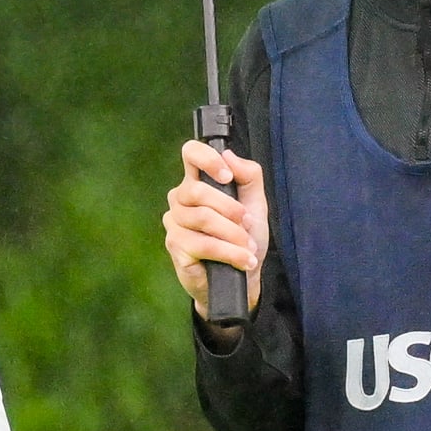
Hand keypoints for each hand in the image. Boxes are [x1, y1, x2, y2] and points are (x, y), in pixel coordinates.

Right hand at [162, 141, 268, 328]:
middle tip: (247, 224)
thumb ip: (249, 176)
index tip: (227, 177)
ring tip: (249, 247)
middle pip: (198, 191)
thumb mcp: (256, 204)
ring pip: (203, 219)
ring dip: (234, 235)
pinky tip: (243, 260)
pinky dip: (230, 252)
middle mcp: (180, 199)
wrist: (243, 277)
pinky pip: (204, 244)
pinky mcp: (176, 247)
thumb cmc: (245, 237)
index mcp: (197, 181)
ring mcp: (174, 223)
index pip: (190, 153)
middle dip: (231, 209)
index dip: (207, 159)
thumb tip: (229, 156)